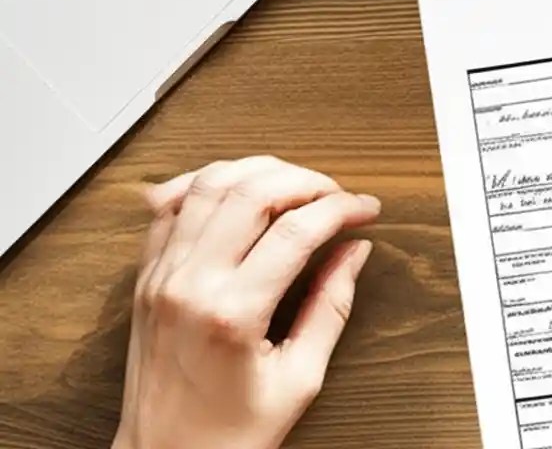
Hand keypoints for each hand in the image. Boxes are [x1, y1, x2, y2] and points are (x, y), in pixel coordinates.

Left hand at [113, 157, 379, 448]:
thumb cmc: (228, 435)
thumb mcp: (299, 379)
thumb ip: (331, 307)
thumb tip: (354, 253)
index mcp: (232, 313)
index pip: (298, 230)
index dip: (342, 208)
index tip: (365, 209)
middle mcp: (190, 284)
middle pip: (253, 191)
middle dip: (306, 180)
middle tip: (336, 194)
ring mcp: (161, 275)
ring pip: (207, 183)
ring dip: (257, 170)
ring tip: (293, 183)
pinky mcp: (145, 277)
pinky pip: (167, 206)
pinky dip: (202, 182)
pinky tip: (233, 187)